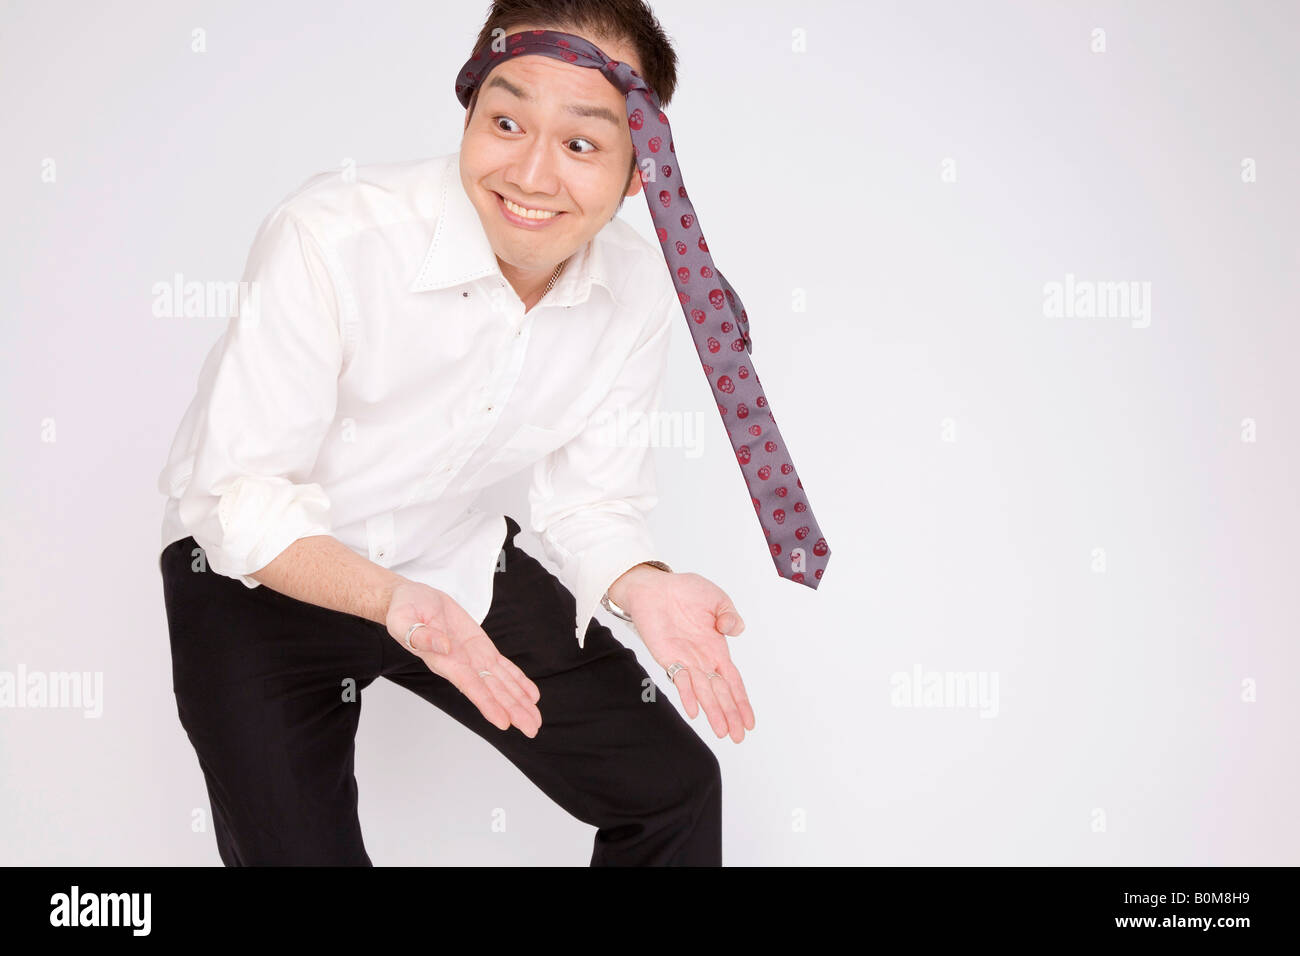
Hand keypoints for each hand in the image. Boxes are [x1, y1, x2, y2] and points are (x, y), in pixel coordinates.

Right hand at [385, 580, 541, 737]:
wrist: (411, 599)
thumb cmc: (404, 611)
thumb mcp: (402, 620)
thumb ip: (420, 636)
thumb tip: (444, 646)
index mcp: (444, 662)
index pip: (470, 687)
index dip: (488, 704)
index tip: (504, 722)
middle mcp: (462, 665)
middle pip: (492, 691)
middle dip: (513, 710)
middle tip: (531, 729)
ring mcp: (473, 658)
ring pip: (501, 683)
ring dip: (519, 700)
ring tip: (535, 719)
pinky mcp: (481, 647)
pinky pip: (503, 666)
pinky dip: (518, 680)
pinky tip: (530, 695)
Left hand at [619, 570, 753, 742]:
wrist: (654, 587)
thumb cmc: (685, 591)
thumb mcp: (717, 599)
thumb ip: (729, 615)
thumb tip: (735, 630)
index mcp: (717, 648)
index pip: (733, 681)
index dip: (742, 701)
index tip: (750, 722)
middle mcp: (702, 660)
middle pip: (721, 692)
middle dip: (731, 715)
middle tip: (739, 737)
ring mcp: (685, 661)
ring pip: (704, 692)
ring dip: (713, 712)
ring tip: (722, 732)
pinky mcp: (667, 657)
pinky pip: (679, 679)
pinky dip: (688, 695)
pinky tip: (695, 712)